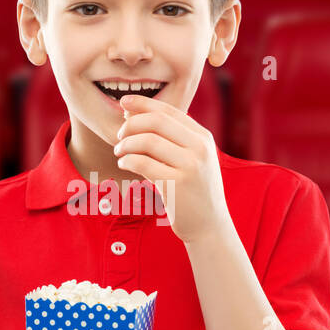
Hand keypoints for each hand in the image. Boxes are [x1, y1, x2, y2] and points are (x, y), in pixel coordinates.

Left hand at [113, 93, 232, 244]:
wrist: (210, 226)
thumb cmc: (194, 191)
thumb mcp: (194, 159)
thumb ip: (174, 138)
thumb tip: (135, 114)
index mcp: (203, 138)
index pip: (169, 111)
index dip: (143, 103)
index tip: (123, 103)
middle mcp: (200, 148)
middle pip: (156, 121)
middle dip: (131, 124)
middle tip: (119, 135)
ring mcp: (190, 166)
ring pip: (147, 141)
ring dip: (126, 144)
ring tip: (119, 152)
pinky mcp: (177, 185)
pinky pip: (143, 163)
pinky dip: (127, 160)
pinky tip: (124, 164)